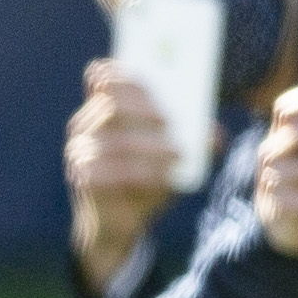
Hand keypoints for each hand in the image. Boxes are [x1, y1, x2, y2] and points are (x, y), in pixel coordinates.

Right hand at [66, 60, 179, 292]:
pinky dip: (141, 172)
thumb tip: (216, 135)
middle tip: (170, 121)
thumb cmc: (145, 179)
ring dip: (149, 146)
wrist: (120, 224)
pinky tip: (161, 177)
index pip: (102, 77)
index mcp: (101, 107)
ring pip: (117, 139)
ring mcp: (80, 150)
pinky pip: (112, 170)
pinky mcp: (84, 176)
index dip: (123, 73)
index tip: (151, 79)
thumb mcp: (166, 155)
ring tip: (177, 154)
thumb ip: (186, 138)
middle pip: (112, 103)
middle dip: (143, 109)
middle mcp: (85, 124)